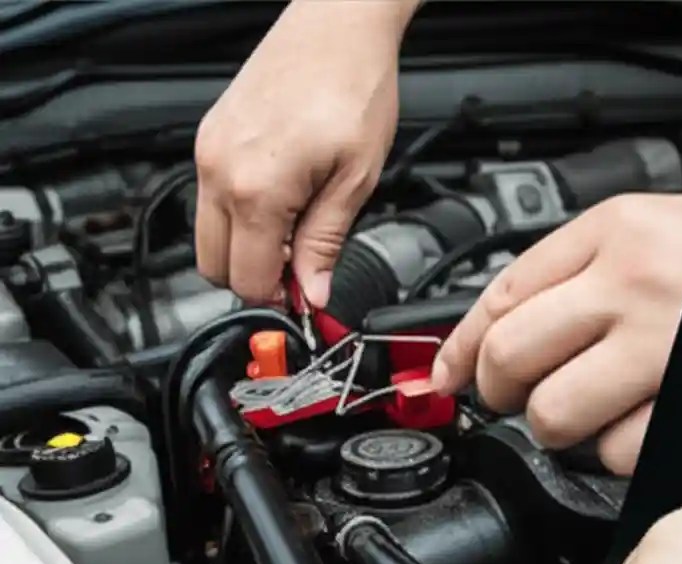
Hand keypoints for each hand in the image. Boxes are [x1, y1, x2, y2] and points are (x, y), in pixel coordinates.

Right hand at [193, 0, 416, 306]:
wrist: (337, 27)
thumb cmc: (353, 87)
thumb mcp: (356, 179)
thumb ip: (327, 242)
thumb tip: (314, 293)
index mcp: (254, 189)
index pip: (247, 279)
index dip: (280, 299)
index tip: (307, 300)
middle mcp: (218, 171)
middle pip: (214, 266)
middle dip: (256, 278)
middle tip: (304, 270)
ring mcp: (208, 151)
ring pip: (209, 234)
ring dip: (248, 246)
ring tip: (299, 229)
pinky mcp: (210, 136)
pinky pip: (212, 198)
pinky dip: (241, 214)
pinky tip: (284, 200)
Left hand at [431, 193, 681, 475]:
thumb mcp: (661, 226)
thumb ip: (590, 265)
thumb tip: (514, 323)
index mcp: (618, 229)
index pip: (504, 292)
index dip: (460, 346)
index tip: (445, 376)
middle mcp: (633, 283)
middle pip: (510, 355)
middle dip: (498, 391)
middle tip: (514, 398)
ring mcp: (663, 344)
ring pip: (553, 413)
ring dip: (559, 426)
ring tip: (588, 411)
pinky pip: (619, 451)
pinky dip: (620, 451)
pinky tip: (639, 423)